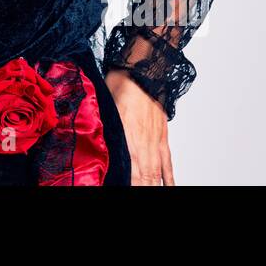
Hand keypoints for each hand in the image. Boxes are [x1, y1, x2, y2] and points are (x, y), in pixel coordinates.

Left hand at [105, 69, 172, 184]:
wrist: (142, 70)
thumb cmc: (120, 84)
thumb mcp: (104, 107)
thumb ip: (104, 131)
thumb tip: (96, 147)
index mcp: (126, 139)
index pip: (126, 172)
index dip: (123, 183)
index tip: (116, 187)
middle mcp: (143, 145)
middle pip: (142, 178)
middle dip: (138, 188)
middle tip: (130, 195)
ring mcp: (155, 144)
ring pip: (155, 175)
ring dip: (151, 187)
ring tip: (148, 195)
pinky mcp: (162, 139)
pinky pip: (168, 165)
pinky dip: (169, 179)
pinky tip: (168, 188)